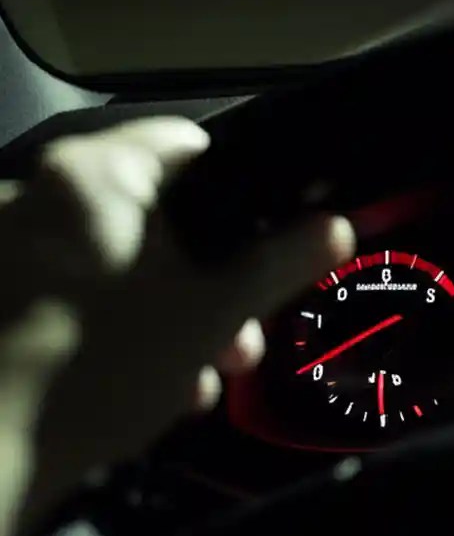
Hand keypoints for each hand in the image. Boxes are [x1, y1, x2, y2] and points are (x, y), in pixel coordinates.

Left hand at [0, 118, 353, 535]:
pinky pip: (73, 298)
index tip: (273, 244)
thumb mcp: (216, 313)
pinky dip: (117, 332)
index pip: (188, 145)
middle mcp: (35, 193)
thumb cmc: (110, 363)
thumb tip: (338, 224)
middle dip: (213, 283)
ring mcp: (4, 249)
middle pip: (156, 219)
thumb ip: (282, 261)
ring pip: (117, 266)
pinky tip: (149, 389)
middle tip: (245, 342)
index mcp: (94, 175)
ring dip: (172, 318)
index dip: (246, 190)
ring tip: (201, 380)